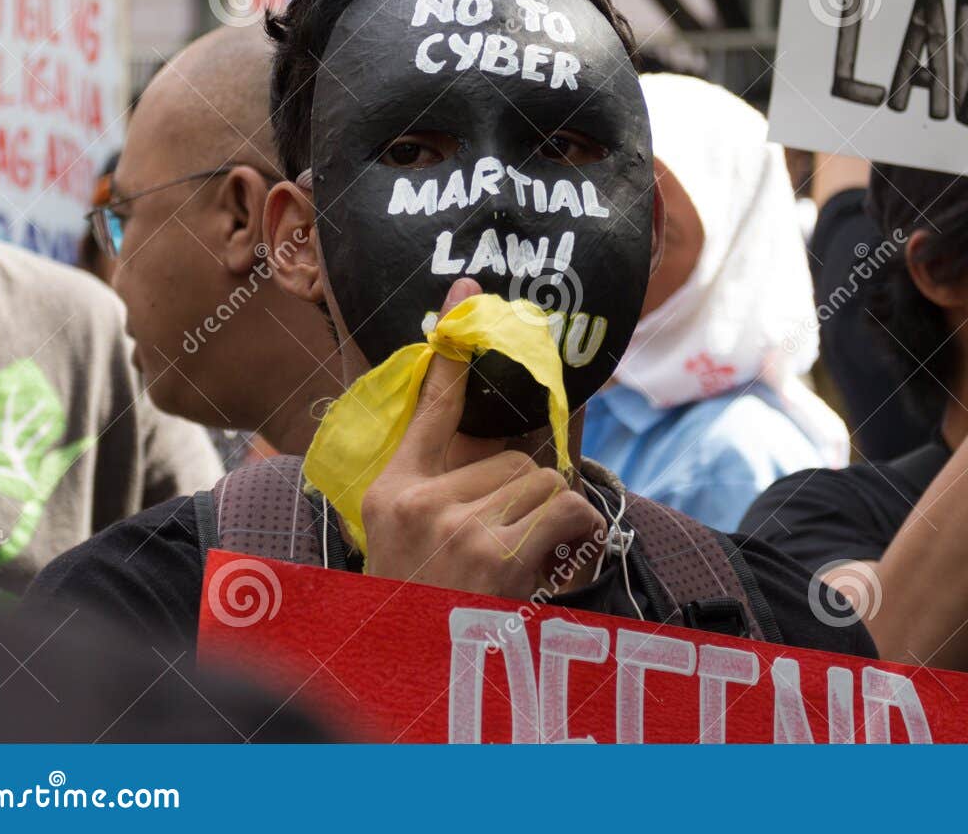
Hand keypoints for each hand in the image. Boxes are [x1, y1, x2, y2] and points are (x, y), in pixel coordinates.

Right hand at [360, 278, 601, 596]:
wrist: (413, 678)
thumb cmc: (424, 608)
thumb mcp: (414, 545)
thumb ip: (448, 491)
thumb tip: (512, 456)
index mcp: (392, 490)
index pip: (431, 404)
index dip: (456, 346)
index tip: (471, 288)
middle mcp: (418, 500)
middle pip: (513, 460)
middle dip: (526, 501)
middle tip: (507, 548)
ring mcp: (455, 526)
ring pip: (542, 482)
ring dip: (548, 522)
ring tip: (519, 566)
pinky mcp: (493, 554)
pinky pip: (563, 509)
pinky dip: (575, 534)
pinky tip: (552, 566)